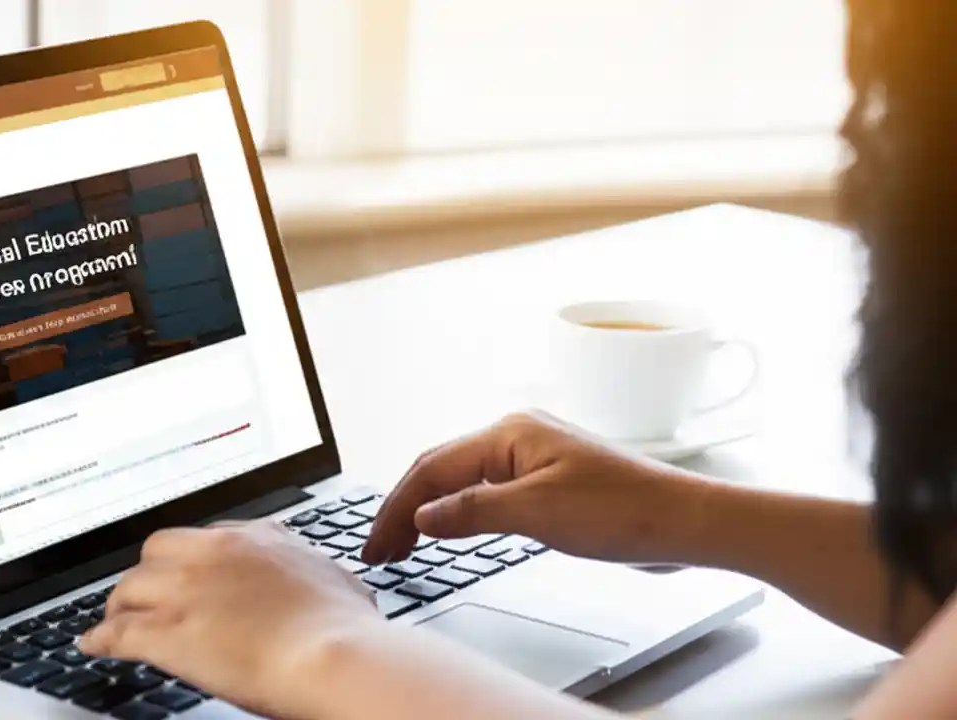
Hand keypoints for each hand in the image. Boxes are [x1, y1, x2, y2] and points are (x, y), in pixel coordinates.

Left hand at [80, 521, 380, 717]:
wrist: (333, 654)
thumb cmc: (345, 627)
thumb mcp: (335, 580)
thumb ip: (313, 574)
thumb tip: (323, 582)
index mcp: (256, 538)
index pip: (206, 539)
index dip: (190, 559)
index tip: (185, 571)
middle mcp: (214, 554)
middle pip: (158, 552)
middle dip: (149, 573)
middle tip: (147, 593)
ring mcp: (186, 591)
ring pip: (130, 587)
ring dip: (120, 604)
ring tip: (114, 618)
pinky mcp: (166, 633)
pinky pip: (118, 631)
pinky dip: (101, 638)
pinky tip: (94, 644)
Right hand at [361, 411, 710, 564]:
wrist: (683, 520)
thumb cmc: (624, 510)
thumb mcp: (537, 513)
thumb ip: (472, 511)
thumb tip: (424, 515)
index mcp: (508, 433)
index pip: (432, 469)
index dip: (398, 508)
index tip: (376, 544)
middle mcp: (516, 435)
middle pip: (440, 470)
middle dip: (405, 509)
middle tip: (379, 550)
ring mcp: (531, 456)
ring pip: (460, 480)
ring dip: (428, 511)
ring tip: (402, 544)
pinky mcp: (546, 479)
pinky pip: (485, 490)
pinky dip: (457, 512)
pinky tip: (448, 531)